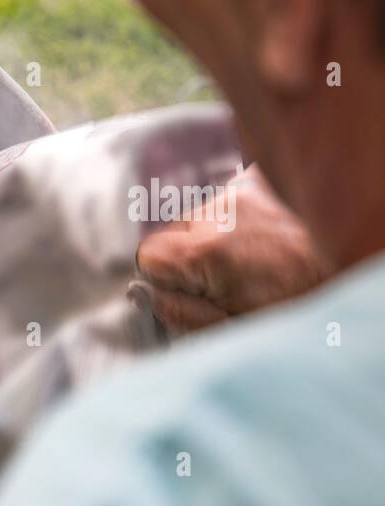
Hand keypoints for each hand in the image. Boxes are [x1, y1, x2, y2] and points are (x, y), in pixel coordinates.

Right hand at [132, 163, 331, 334]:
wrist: (362, 263)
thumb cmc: (303, 305)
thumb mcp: (238, 326)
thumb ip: (184, 313)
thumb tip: (143, 295)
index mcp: (208, 251)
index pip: (148, 256)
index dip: (164, 279)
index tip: (192, 293)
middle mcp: (219, 211)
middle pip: (171, 234)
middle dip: (187, 258)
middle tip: (228, 281)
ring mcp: (241, 190)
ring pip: (199, 216)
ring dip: (213, 236)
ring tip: (253, 258)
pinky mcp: (261, 179)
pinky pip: (227, 198)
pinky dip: (237, 217)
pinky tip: (265, 235)